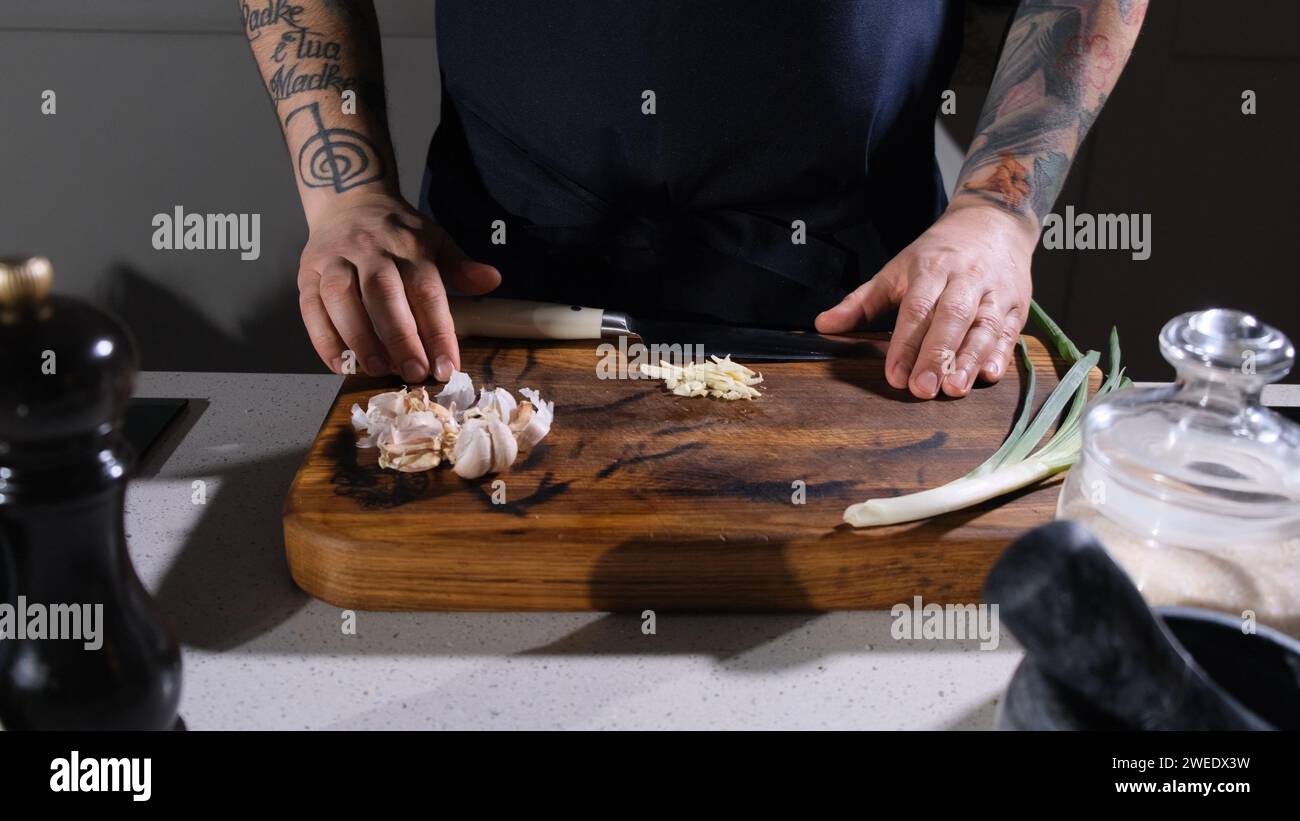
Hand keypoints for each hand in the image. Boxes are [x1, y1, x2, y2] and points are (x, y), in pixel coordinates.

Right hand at [297, 192, 500, 381]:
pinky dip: (323, 339)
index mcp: (408, 245)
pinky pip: (311, 307)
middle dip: (400, 338)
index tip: (448, 367)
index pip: (426, 291)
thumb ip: (460, 265)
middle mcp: (370, 250)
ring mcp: (334, 260)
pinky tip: (340, 364)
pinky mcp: (307, 272)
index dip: (438, 332)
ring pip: (342, 299)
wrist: (348, 199)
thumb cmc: (396, 231)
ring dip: (359, 338)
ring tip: (377, 370)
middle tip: (413, 373)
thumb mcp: (434, 239)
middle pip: (383, 295)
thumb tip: (492, 280)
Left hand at [815, 204, 1035, 398]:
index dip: (905, 344)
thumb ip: (862, 302)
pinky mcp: (1017, 304)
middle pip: (952, 317)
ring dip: (970, 360)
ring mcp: (995, 291)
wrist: (992, 222)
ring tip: (955, 389)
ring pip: (984, 326)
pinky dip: (1001, 354)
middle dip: (937, 354)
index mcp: (931, 269)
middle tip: (923, 389)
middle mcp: (965, 278)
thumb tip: (824, 325)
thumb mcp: (896, 270)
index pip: (917, 309)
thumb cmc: (937, 253)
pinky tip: (989, 375)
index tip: (895, 376)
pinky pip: (1010, 331)